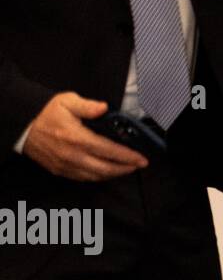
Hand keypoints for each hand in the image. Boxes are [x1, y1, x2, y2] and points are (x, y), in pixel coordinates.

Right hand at [21, 92, 148, 181]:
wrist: (23, 125)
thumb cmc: (47, 112)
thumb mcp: (67, 101)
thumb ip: (88, 105)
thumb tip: (104, 108)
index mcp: (77, 138)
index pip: (109, 151)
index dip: (128, 157)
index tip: (142, 159)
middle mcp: (72, 155)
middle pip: (105, 168)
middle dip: (125, 168)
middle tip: (138, 165)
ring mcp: (65, 165)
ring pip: (95, 176)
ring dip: (113, 174)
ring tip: (126, 169)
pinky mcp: (59, 170)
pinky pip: (82, 178)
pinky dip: (97, 177)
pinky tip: (106, 172)